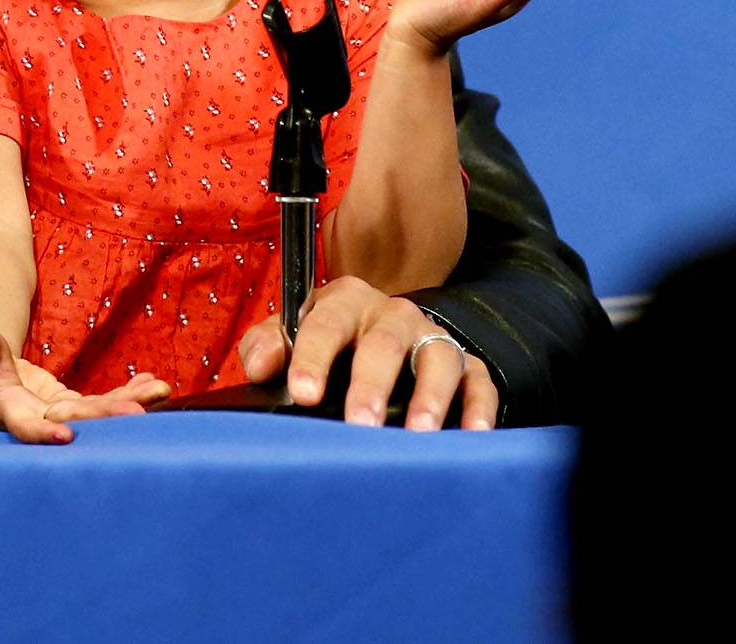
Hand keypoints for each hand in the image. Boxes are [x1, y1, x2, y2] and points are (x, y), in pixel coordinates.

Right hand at [0, 319, 170, 443]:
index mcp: (10, 411)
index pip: (26, 426)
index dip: (43, 433)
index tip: (66, 435)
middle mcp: (40, 420)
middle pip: (75, 420)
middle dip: (105, 417)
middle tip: (137, 413)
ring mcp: (61, 416)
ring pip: (97, 413)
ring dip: (129, 403)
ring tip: (160, 391)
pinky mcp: (74, 408)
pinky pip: (104, 402)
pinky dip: (128, 392)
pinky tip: (153, 384)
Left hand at [236, 277, 497, 430]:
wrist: (382, 335)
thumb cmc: (329, 343)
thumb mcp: (292, 334)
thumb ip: (268, 346)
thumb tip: (257, 367)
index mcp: (344, 302)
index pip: (325, 324)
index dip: (313, 357)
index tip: (305, 392)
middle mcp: (391, 314)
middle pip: (383, 343)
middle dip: (371, 384)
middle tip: (361, 424)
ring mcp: (432, 337)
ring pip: (437, 358)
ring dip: (430, 395)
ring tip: (419, 433)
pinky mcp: (466, 364)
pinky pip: (479, 380)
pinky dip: (478, 406)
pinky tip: (471, 434)